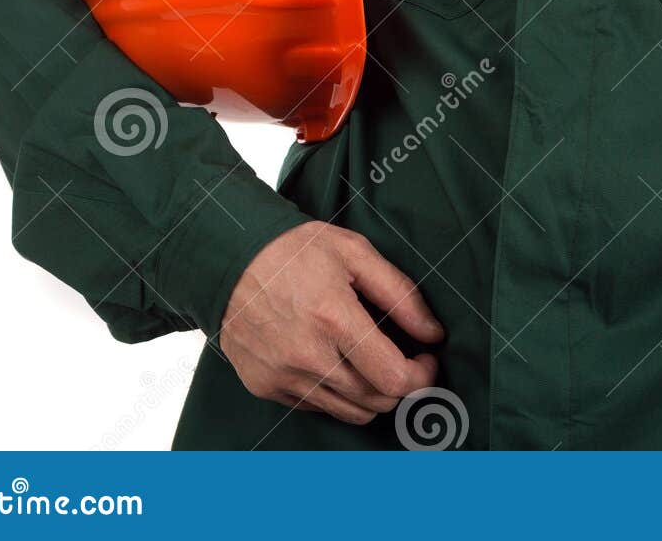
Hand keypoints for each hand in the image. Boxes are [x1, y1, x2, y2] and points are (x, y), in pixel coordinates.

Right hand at [218, 220, 444, 423]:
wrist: (228, 259)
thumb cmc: (294, 250)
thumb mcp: (354, 252)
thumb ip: (400, 294)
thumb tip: (433, 332)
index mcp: (332, 317)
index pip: (392, 378)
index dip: (422, 375)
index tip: (426, 358)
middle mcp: (306, 356)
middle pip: (375, 401)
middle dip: (402, 385)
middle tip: (406, 359)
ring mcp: (282, 377)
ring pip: (350, 412)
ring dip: (373, 395)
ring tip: (375, 361)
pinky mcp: (265, 387)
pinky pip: (318, 408)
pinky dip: (339, 394)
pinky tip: (338, 362)